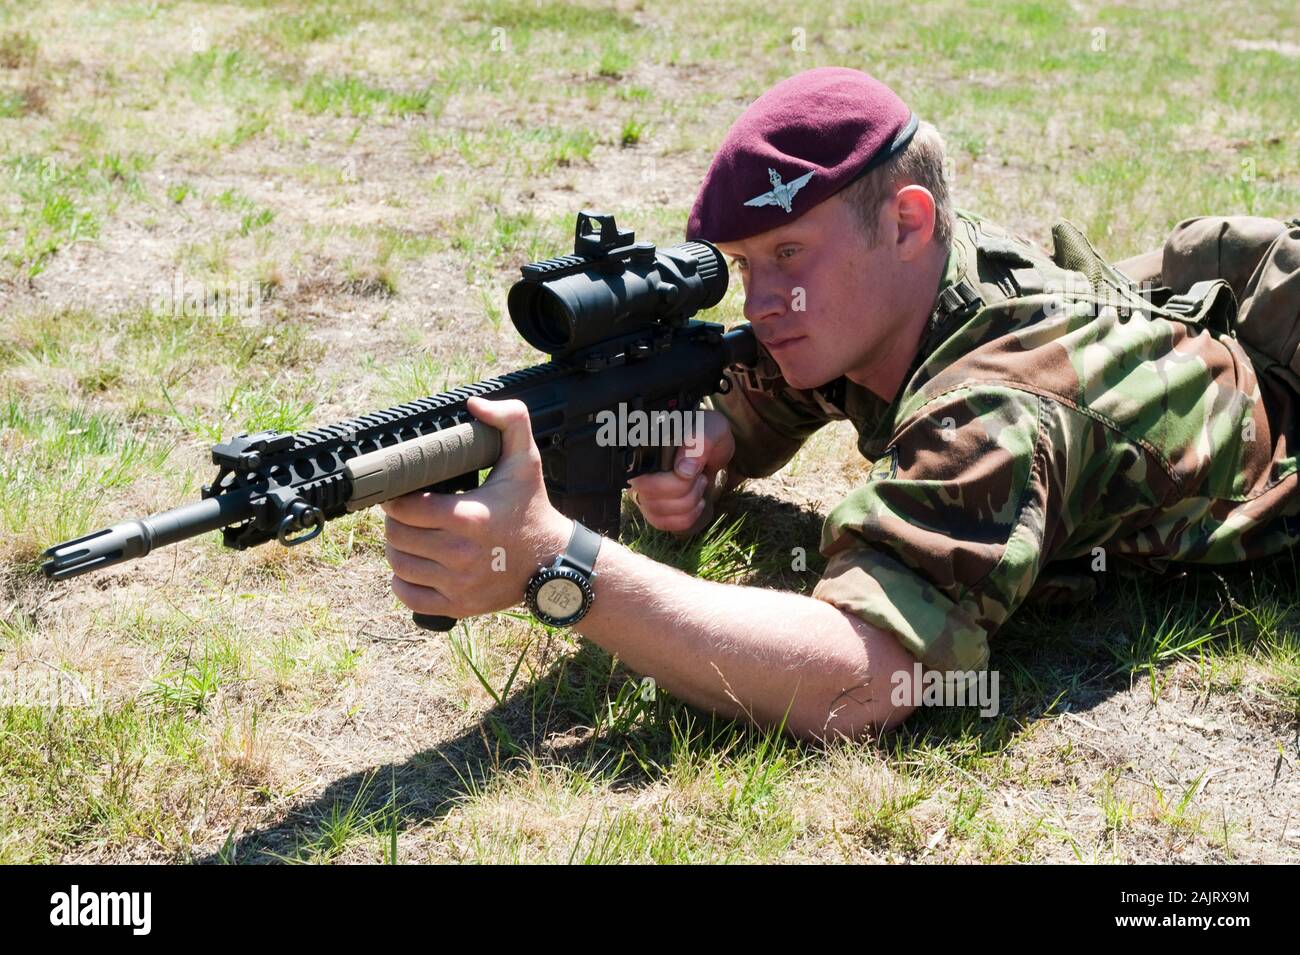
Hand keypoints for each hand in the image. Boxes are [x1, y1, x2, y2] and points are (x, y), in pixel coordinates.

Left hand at [380, 396, 571, 619]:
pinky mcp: (458, 606)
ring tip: (411, 537)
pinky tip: (415, 566)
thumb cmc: (533, 508)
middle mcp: (461, 554)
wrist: (554, 562)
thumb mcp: (526, 460)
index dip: (396, 498)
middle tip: (407, 513)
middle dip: (396, 521)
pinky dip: (403, 582)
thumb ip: (509, 420)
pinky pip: (409, 597)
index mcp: (470, 516)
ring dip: (398, 549)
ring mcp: (459, 584)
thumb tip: (475, 404)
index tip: (403, 493)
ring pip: (399, 565)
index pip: (405, 508)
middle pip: (397, 536)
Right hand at [627, 409, 733, 534]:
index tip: (695, 471)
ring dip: (688, 504)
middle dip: (686, 491)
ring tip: (697, 485)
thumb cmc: (709, 436)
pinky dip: (685, 518)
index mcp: (646, 446)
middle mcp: (637, 470)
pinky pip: (661, 524)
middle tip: (698, 476)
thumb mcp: (712, 428)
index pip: (644, 474)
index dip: (674, 480)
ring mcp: (642, 491)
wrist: (715, 451)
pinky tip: (695, 503)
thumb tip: (682, 469)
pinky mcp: (651, 508)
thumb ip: (699, 441)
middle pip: (651, 496)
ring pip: (658, 512)